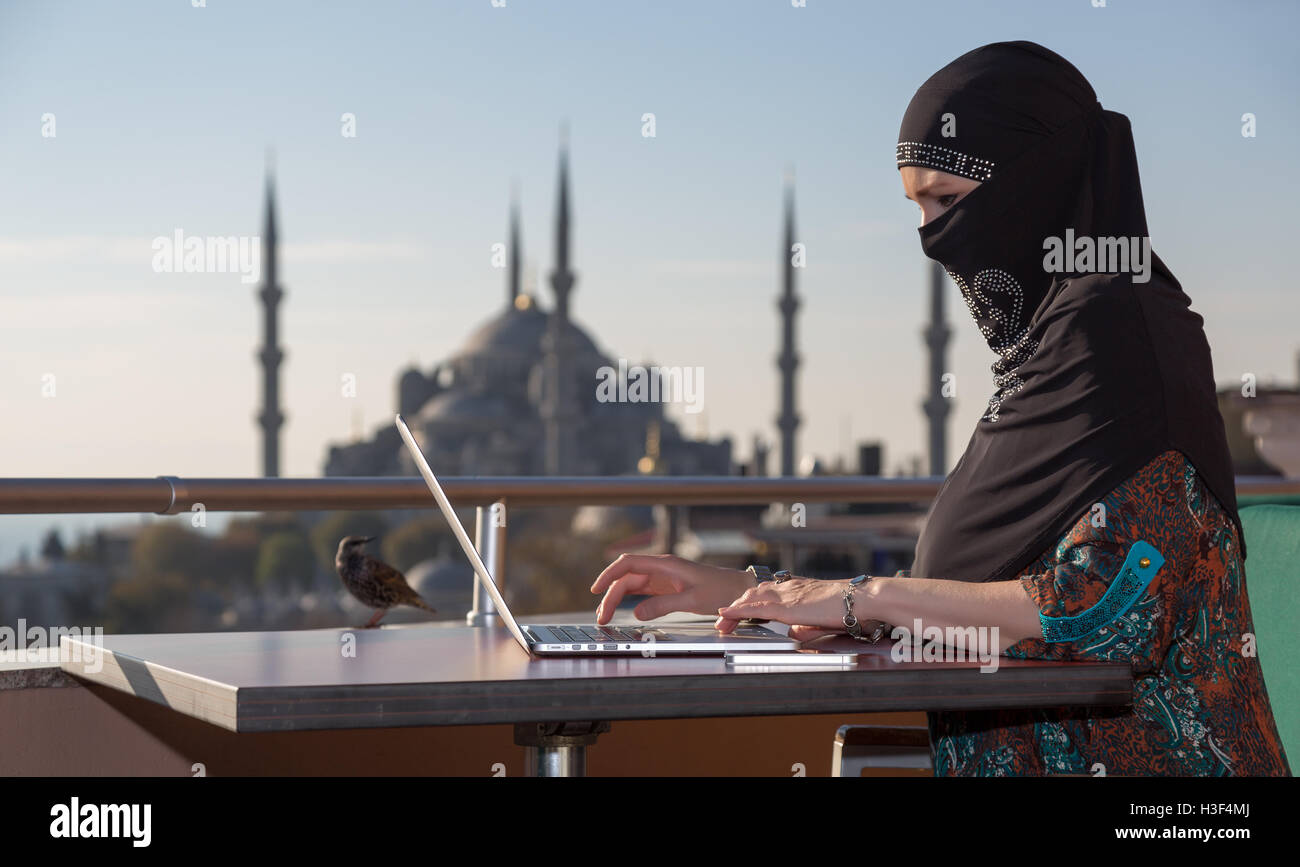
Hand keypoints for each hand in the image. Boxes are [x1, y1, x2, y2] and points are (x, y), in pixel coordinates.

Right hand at [590, 554, 751, 623]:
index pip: (629, 564)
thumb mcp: (692, 600)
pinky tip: (621, 610)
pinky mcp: (667, 587)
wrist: (738, 589)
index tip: (596, 589)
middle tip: (601, 617)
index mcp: (666, 565)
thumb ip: (663, 606)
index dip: (609, 574)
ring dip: (617, 599)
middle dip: (610, 595)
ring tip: (605, 617)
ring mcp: (663, 578)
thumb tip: (636, 613)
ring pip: (632, 585)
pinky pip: (642, 592)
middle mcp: (661, 568)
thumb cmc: (720, 590)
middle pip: (627, 578)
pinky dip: (630, 601)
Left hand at [714, 577, 888, 642]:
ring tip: (720, 621)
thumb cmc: (850, 609)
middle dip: (736, 606)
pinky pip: (756, 607)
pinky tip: (725, 614)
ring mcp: (787, 594)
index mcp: (798, 589)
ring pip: (751, 598)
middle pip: (754, 593)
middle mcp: (790, 588)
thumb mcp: (822, 619)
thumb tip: (794, 634)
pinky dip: (737, 610)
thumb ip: (805, 626)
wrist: (862, 600)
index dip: (749, 602)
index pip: (767, 592)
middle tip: (722, 621)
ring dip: (733, 609)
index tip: (735, 611)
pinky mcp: (788, 605)